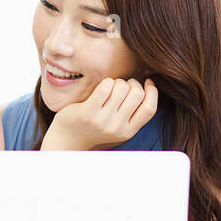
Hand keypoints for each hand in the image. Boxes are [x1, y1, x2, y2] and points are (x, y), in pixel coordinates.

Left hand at [42, 77, 157, 150]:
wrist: (68, 139)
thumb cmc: (95, 127)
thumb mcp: (118, 127)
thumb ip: (132, 113)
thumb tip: (149, 86)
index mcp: (128, 132)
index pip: (150, 109)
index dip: (153, 92)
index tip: (148, 82)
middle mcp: (117, 128)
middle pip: (137, 94)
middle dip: (132, 83)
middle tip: (122, 85)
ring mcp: (102, 120)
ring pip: (122, 88)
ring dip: (118, 81)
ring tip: (111, 86)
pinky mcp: (87, 112)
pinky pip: (105, 88)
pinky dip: (107, 82)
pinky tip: (103, 85)